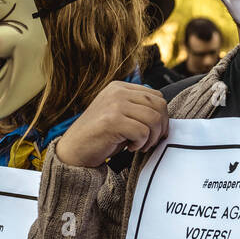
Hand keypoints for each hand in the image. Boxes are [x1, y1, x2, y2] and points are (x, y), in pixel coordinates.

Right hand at [53, 81, 168, 167]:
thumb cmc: (100, 136)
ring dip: (152, 138)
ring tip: (140, 145)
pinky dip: (141, 144)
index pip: (156, 96)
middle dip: (160, 128)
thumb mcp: (120, 115)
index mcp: (120, 87)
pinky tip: (130, 148)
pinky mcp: (112, 121)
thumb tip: (165, 117)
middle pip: (159, 105)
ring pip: (154, 119)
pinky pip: (143, 132)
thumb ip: (138, 109)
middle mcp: (117, 92)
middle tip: (149, 142)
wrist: (74, 150)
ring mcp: (114, 105)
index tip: (155, 133)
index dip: (162, 117)